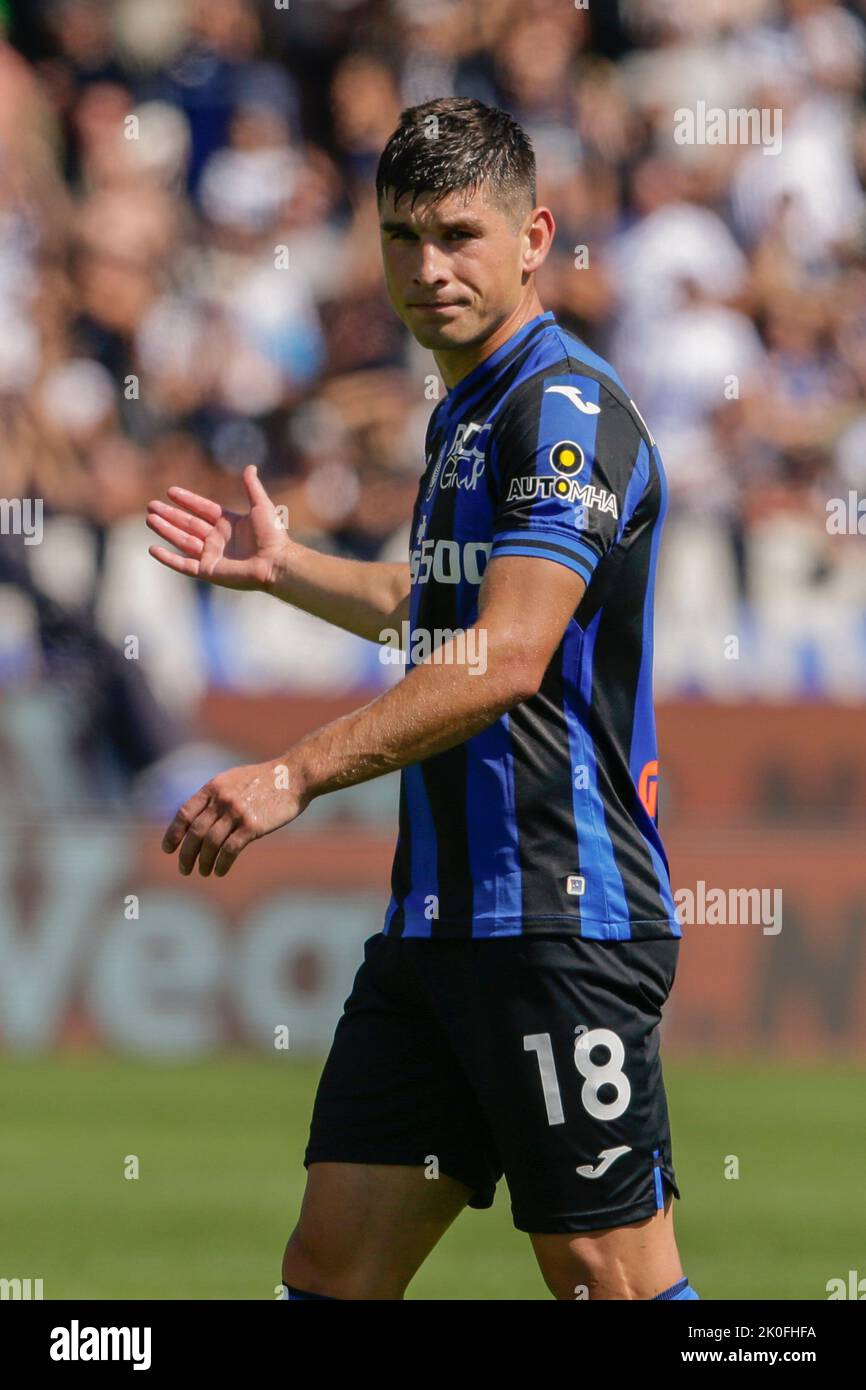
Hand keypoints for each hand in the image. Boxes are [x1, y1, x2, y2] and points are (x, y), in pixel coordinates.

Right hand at [146, 464, 287, 590]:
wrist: (275, 563)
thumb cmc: (272, 536)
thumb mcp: (261, 506)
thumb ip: (252, 487)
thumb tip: (250, 466)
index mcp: (228, 524)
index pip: (202, 509)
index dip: (187, 500)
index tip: (170, 491)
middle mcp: (218, 539)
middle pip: (188, 524)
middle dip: (170, 515)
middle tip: (151, 505)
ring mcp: (211, 556)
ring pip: (182, 541)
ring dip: (165, 530)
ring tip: (150, 519)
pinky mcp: (208, 571)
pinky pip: (183, 564)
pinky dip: (168, 558)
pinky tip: (153, 549)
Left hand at [162, 758, 308, 876]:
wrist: (294, 776)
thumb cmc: (265, 780)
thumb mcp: (234, 779)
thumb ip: (216, 795)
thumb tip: (199, 817)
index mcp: (214, 787)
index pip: (184, 813)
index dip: (174, 833)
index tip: (169, 849)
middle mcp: (222, 799)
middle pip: (195, 832)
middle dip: (186, 854)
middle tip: (184, 869)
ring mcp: (237, 812)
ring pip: (210, 843)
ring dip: (203, 862)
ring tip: (203, 872)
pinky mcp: (252, 825)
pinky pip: (230, 850)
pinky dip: (222, 863)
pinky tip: (220, 871)